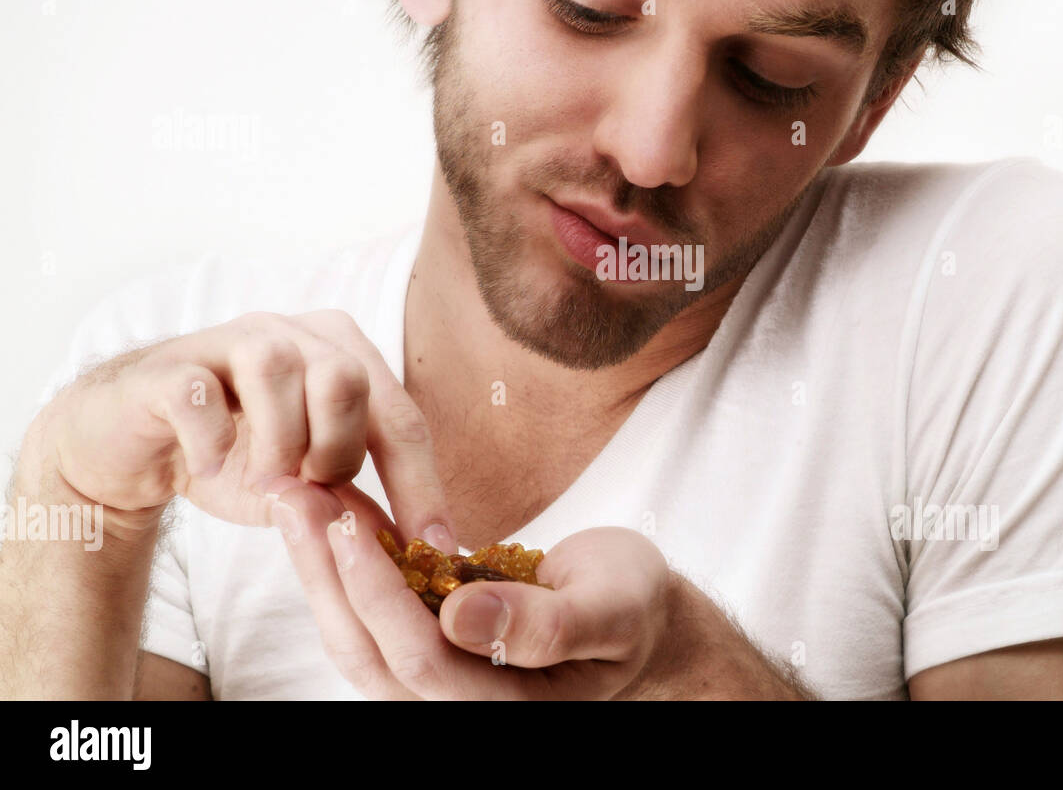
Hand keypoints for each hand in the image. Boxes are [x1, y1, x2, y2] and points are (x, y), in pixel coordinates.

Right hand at [42, 309, 455, 547]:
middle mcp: (295, 333)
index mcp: (344, 354)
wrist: (133, 443)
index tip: (433, 547)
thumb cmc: (234, 457)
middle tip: (307, 487)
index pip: (401, 418)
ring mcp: (230, 338)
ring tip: (261, 480)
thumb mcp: (305, 489)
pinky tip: (209, 465)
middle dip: (336, 452)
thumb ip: (354, 504)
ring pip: (277, 371)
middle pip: (347, 379)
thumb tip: (420, 550)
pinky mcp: (171, 365)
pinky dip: (210, 442)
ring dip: (276, 445)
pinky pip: (200, 394)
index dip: (420, 485)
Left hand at [271, 482, 671, 699]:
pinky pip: (377, 606)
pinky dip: (350, 557)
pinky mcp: (431, 641)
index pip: (420, 660)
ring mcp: (440, 673)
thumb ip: (547, 625)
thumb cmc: (634, 608)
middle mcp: (458, 701)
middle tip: (291, 494)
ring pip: (359, 630)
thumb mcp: (613, 608)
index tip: (344, 525)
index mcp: (503, 706)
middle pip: (369, 649)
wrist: (635, 609)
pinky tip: (334, 506)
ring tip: (296, 492)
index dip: (376, 596)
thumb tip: (463, 617)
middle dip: (324, 572)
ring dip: (322, 563)